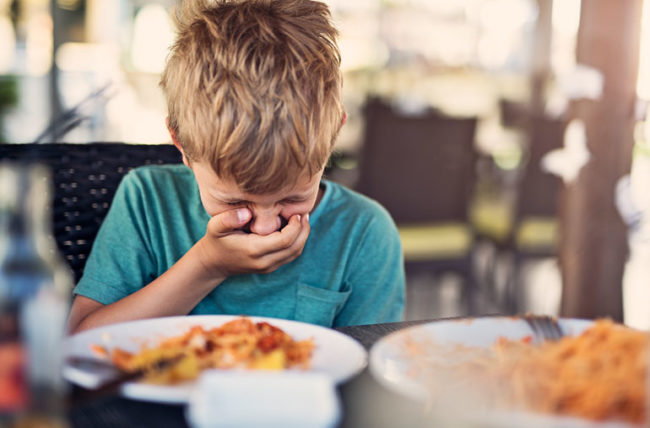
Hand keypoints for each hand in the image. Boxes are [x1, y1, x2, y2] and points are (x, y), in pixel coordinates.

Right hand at [194, 208, 309, 278]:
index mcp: (254, 251)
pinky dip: (297, 242)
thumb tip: (248, 213)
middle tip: (304, 213)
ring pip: (295, 253)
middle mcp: (264, 262)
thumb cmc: (216, 240)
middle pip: (295, 248)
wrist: (214, 263)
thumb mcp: (215, 226)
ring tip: (302, 219)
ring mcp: (268, 267)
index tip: (295, 212)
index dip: (295, 226)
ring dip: (302, 236)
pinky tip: (294, 228)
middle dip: (303, 230)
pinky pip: (290, 255)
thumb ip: (228, 218)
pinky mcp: (271, 267)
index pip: (285, 240)